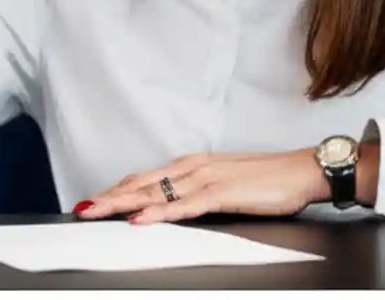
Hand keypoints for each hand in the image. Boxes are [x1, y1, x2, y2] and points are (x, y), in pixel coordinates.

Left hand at [75, 150, 328, 224]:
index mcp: (194, 166)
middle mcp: (194, 168)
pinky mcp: (222, 193)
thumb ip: (200, 196)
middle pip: (142, 183)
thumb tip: (177, 209)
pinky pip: (184, 206)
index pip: (146, 178)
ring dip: (123, 203)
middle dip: (110, 197)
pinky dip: (159, 212)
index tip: (95, 200)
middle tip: (82, 208)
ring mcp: (207, 179)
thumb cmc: (270, 180)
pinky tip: (141, 218)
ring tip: (97, 211)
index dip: (118, 190)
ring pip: (155, 192)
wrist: (303, 171)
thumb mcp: (226, 187)